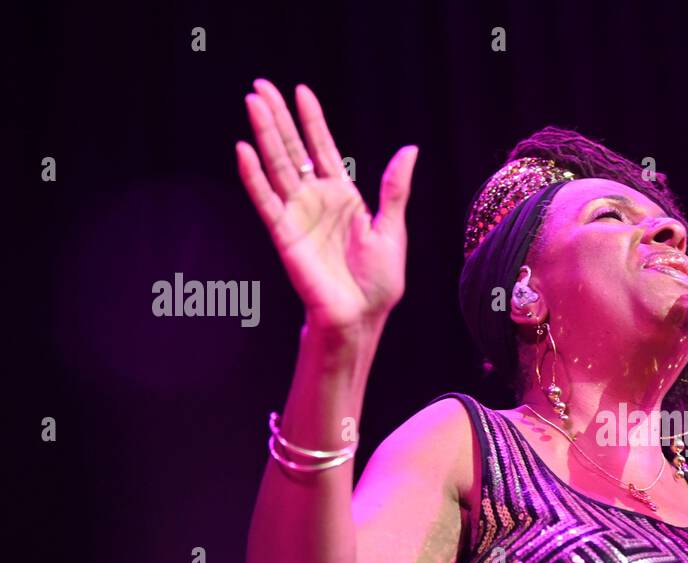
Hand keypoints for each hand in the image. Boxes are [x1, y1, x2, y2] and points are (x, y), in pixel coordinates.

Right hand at [235, 79, 417, 333]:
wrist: (362, 316)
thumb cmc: (379, 281)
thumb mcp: (393, 228)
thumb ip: (394, 189)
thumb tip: (409, 149)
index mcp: (343, 197)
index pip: (323, 150)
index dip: (312, 121)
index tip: (300, 91)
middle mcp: (317, 201)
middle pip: (293, 151)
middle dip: (279, 117)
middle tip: (260, 85)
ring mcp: (298, 216)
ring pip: (277, 167)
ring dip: (265, 135)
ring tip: (252, 102)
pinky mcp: (285, 235)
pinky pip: (266, 201)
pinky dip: (254, 177)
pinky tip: (243, 150)